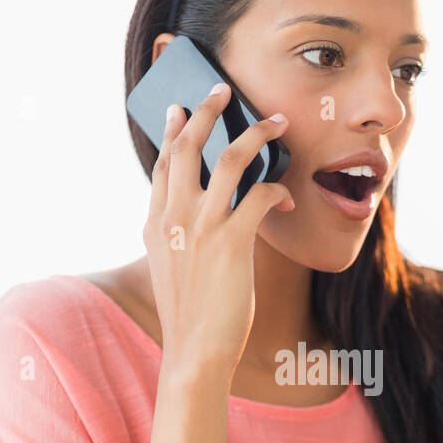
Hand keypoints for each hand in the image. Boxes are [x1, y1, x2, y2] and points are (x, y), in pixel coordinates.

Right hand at [142, 82, 294, 380]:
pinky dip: (278, 191)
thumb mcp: (169, 268)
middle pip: (188, 145)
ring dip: (257, 134)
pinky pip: (261, 195)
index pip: (163, 163)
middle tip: (224, 91)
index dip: (172, 130)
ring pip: (230, 159)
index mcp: (155, 222)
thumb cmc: (190, 314)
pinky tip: (287, 200)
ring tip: (276, 122)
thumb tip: (191, 214)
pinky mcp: (232, 242)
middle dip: (208, 111)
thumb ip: (174, 235)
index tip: (181, 107)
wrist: (195, 351)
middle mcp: (173, 216)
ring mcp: (201, 227)